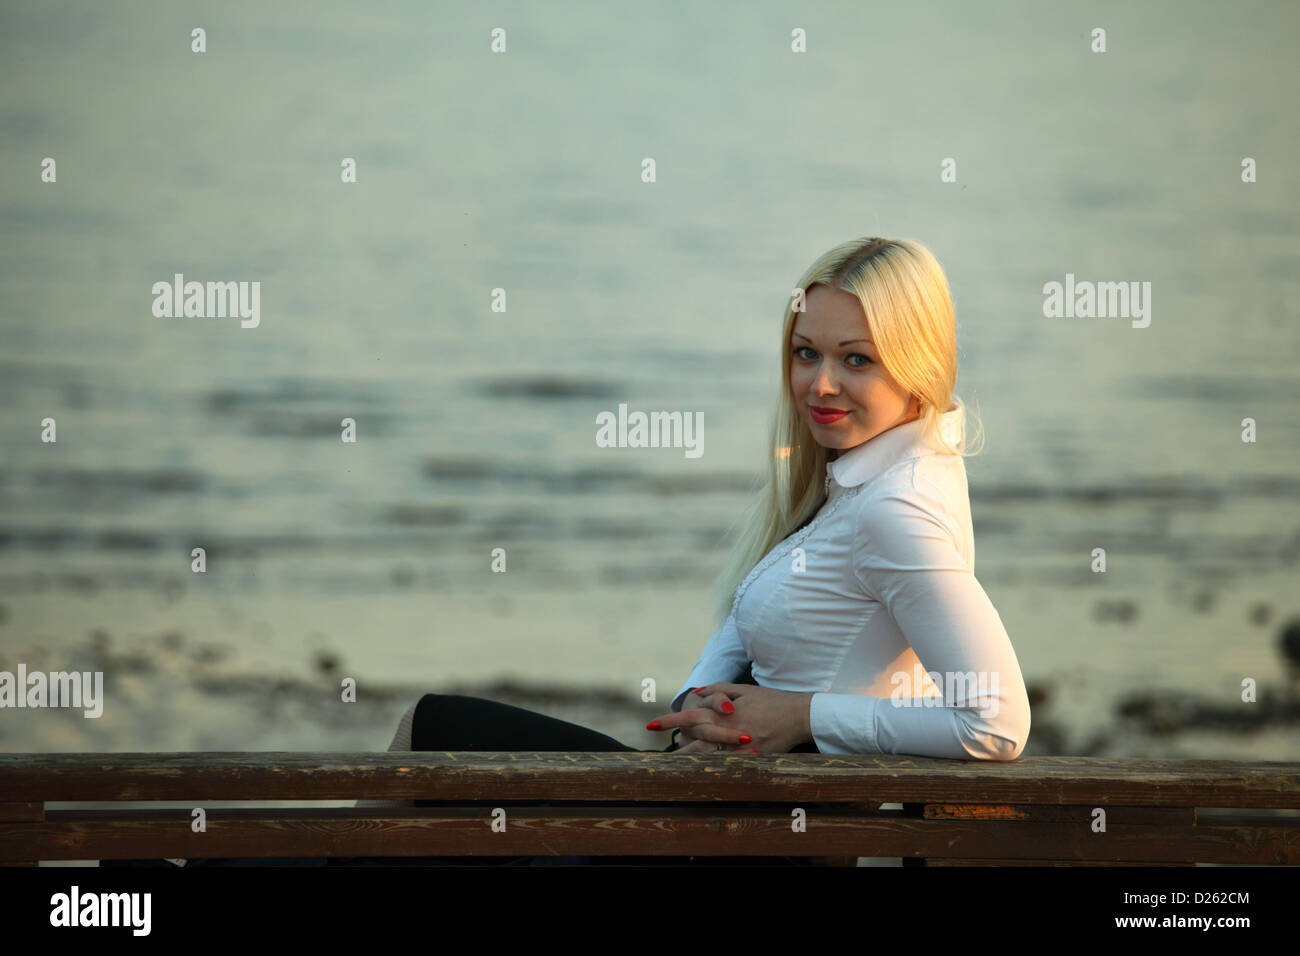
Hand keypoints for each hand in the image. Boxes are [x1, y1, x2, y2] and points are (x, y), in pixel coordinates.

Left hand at [651, 683, 815, 753]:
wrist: (800, 715)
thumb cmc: (772, 700)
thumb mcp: (745, 689)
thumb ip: (719, 690)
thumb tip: (697, 692)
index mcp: (726, 712)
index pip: (692, 715)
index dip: (670, 720)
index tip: (650, 725)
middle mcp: (731, 729)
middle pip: (697, 738)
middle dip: (675, 745)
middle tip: (656, 754)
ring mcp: (743, 746)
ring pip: (711, 755)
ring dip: (691, 760)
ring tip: (671, 767)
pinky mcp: (755, 758)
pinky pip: (731, 766)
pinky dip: (716, 769)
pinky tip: (701, 775)